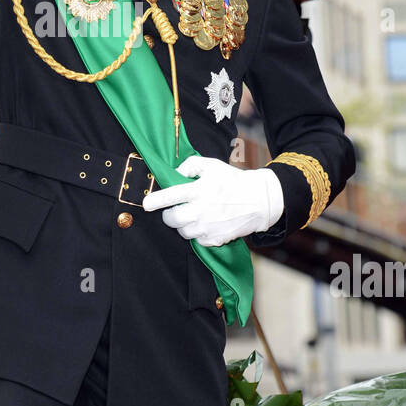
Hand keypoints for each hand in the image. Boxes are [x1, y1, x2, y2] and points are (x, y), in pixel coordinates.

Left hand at [142, 155, 284, 245]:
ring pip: (182, 231)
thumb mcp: (212, 165)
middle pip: (172, 219)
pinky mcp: (215, 239)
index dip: (156, 200)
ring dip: (183, 224)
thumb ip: (190, 165)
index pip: (172, 196)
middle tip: (174, 209)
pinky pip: (196, 240)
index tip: (146, 203)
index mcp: (200, 190)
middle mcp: (202, 210)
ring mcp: (208, 227)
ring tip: (194, 214)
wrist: (259, 201)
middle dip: (168, 215)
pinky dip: (197, 233)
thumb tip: (174, 174)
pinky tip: (206, 223)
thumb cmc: (233, 180)